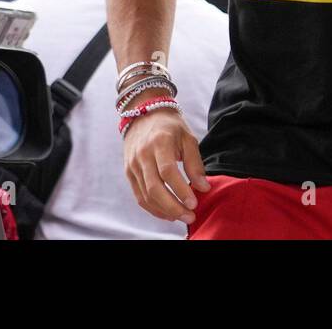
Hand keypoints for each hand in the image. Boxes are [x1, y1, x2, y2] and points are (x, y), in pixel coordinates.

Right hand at [122, 102, 210, 223]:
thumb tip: (203, 188)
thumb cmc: (170, 126)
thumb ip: (195, 164)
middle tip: (189, 216)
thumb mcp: (188, 138)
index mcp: (159, 143)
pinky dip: (153, 208)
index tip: (194, 203)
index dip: (181, 190)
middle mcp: (142, 155)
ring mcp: (133, 165)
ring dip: (164, 211)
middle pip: (155, 188)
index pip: (168, 172)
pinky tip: (167, 213)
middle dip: (173, 206)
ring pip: (145, 195)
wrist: (144, 114)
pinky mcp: (128, 172)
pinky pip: (139, 196)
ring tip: (181, 217)